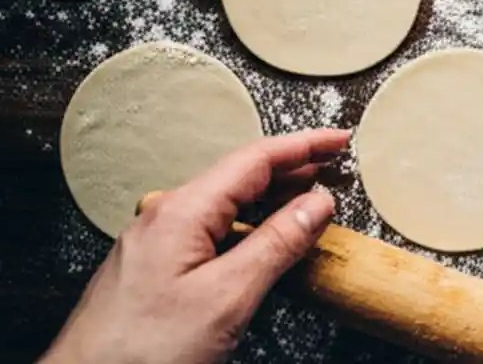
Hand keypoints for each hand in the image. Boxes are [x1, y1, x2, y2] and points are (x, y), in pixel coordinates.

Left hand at [42, 129, 350, 363]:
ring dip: (271, 200)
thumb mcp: (227, 298)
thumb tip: (316, 204)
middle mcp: (165, 217)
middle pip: (239, 177)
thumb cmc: (142, 353)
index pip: (255, 160)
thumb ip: (276, 246)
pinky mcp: (154, 270)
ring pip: (225, 206)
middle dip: (291, 169)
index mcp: (182, 211)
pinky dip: (248, 228)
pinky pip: (210, 232)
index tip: (340, 139)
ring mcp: (156, 243)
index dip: (304, 146)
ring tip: (309, 199)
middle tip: (335, 166)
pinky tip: (264, 241)